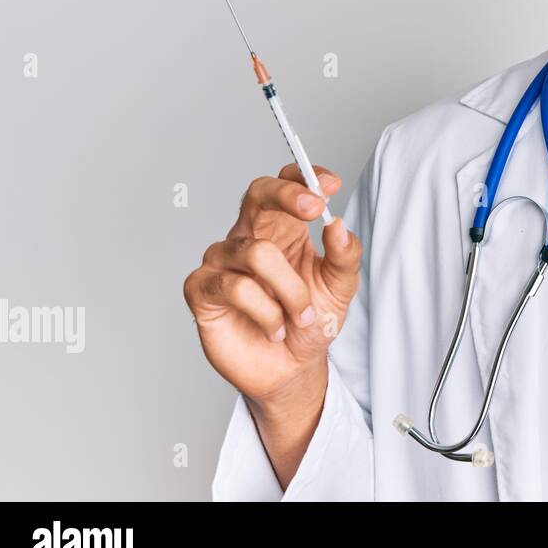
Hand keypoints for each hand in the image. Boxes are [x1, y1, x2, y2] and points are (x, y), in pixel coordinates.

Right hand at [184, 164, 361, 414]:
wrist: (291, 369)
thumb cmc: (310, 322)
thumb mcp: (340, 288)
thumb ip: (344, 255)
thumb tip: (339, 225)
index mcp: (284, 229)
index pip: (286, 185)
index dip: (304, 177)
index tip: (331, 185)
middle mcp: (251, 237)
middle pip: (256, 193)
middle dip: (286, 195)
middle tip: (316, 209)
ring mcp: (223, 261)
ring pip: (257, 253)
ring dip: (290, 290)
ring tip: (300, 316)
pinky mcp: (202, 289)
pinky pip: (235, 287)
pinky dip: (266, 312)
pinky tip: (274, 327)